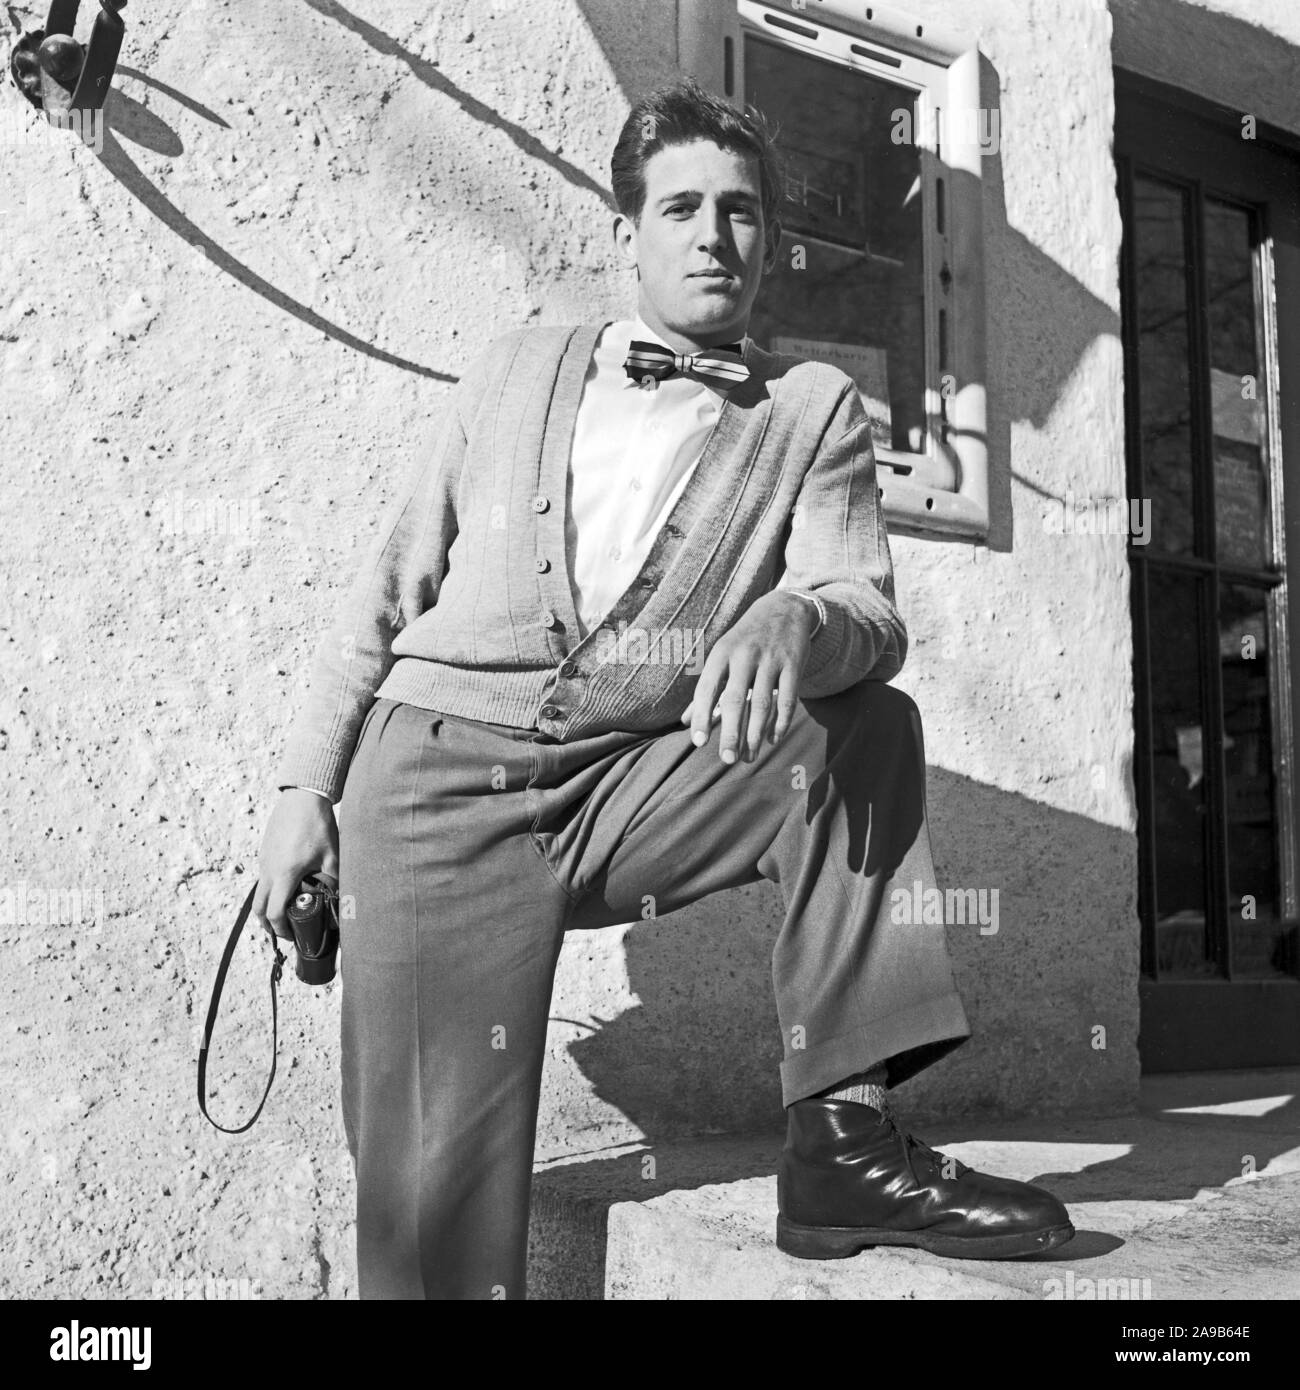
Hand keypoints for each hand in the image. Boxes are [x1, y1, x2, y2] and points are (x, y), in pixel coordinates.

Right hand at [252, 790, 340, 936]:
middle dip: (268, 925)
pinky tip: (287, 888)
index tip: (293, 936)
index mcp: (284, 875)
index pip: (275, 913)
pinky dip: (270, 890)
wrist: (302, 797)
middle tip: (285, 931)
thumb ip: (334, 881)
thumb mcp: (332, 856)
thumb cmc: (318, 826)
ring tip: (286, 912)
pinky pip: (262, 878)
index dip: (282, 930)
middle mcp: (268, 870)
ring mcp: (264, 861)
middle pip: (259, 908)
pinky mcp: (265, 852)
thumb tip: (340, 900)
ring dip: (268, 907)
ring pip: (259, 893)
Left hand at [679, 591, 817, 762]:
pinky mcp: (794, 664)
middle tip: (727, 760)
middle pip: (735, 700)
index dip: (702, 715)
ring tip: (749, 758)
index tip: (698, 742)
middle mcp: (745, 655)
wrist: (783, 608)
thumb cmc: (745, 639)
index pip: (707, 688)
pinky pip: (788, 699)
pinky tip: (773, 740)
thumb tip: (685, 722)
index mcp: (721, 652)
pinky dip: (780, 722)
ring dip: (755, 735)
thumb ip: (707, 690)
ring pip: (763, 703)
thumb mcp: (722, 655)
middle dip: (731, 732)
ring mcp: (771, 659)